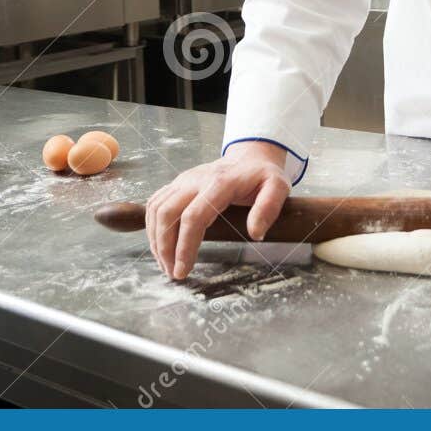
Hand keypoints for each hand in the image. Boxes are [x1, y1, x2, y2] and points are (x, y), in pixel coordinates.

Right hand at [145, 141, 291, 279]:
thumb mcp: (278, 187)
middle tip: (172, 273)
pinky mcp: (177, 183)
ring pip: (157, 209)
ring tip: (166, 264)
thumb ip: (269, 208)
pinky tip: (160, 245)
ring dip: (156, 240)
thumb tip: (255, 234)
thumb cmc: (263, 175)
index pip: (193, 216)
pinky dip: (152, 226)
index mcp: (220, 182)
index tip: (183, 270)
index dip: (184, 246)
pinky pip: (156, 203)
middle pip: (167, 213)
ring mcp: (184, 179)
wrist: (250, 157)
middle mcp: (196, 179)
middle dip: (165, 247)